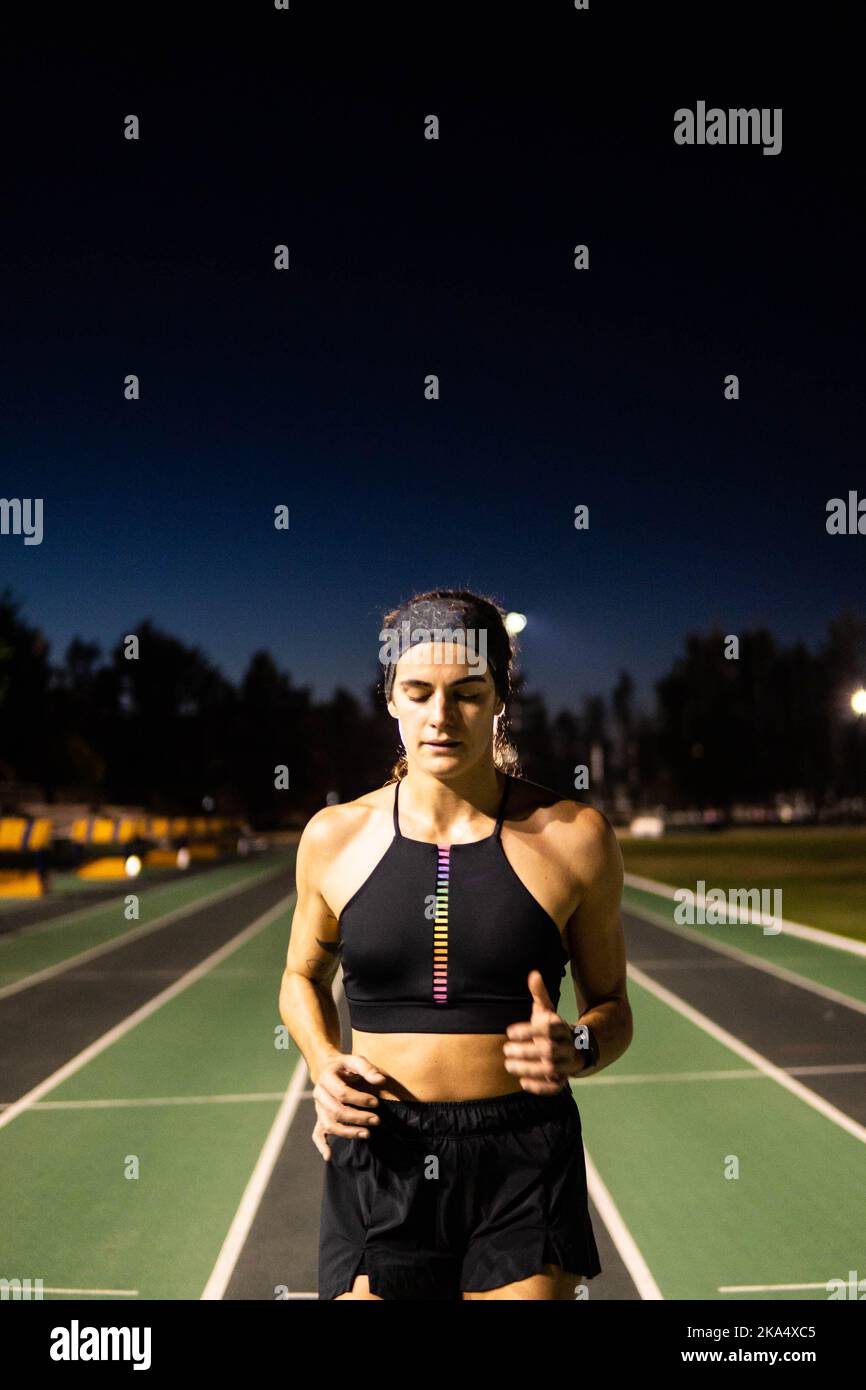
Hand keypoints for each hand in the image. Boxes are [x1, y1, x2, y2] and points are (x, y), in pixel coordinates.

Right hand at [312, 1053, 386, 1160]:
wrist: (327, 1068)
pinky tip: (329, 1156)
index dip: (360, 1099)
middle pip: (336, 1111)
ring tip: (367, 1134)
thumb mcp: (355, 1060)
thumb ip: (368, 1069)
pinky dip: (322, 1145)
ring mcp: (318, 1107)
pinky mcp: (320, 1117)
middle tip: (377, 1120)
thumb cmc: (345, 1066)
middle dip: (358, 1118)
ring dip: (348, 1132)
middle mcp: (319, 1094)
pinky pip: (317, 1134)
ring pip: (329, 1125)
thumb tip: (381, 1080)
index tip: (376, 1103)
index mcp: (326, 1078)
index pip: (342, 1093)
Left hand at [502, 971, 579, 1093]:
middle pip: (549, 1050)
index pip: (548, 1029)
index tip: (509, 1032)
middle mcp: (566, 1047)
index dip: (529, 1030)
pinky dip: (540, 1087)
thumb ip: (539, 994)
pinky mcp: (563, 1079)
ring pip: (551, 1069)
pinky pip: (555, 1087)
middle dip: (525, 1051)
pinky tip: (522, 1082)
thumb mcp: (546, 1010)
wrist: (574, 1048)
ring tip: (508, 1065)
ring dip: (528, 1069)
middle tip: (505, 1049)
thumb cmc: (552, 1028)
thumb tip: (534, 973)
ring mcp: (566, 1065)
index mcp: (562, 1028)